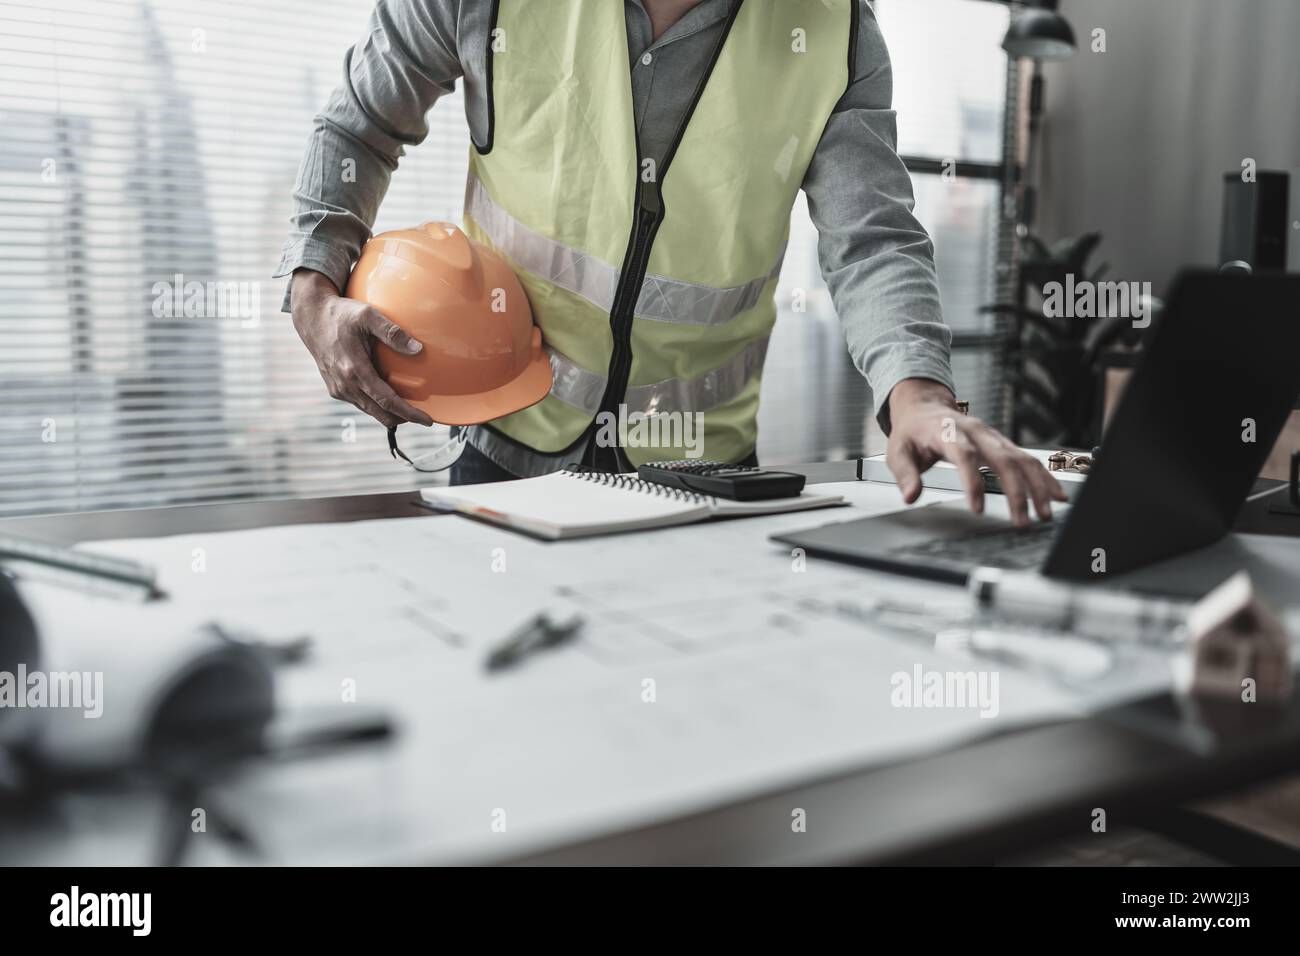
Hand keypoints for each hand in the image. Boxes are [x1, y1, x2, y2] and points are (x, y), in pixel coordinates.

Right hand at [290, 268, 432, 428]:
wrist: (312, 317)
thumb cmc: (341, 314)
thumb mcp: (368, 316)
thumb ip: (393, 332)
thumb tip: (417, 348)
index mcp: (354, 370)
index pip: (387, 401)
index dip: (409, 413)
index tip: (427, 420)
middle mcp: (345, 385)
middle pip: (381, 414)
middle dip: (403, 419)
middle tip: (423, 416)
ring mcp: (338, 389)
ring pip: (371, 411)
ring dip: (390, 413)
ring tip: (409, 406)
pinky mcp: (335, 389)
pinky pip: (361, 403)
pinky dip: (377, 405)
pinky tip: (388, 394)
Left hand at [884, 379, 1066, 527]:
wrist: (924, 407)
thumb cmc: (912, 430)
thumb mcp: (897, 450)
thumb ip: (905, 473)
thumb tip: (911, 495)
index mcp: (947, 432)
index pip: (964, 456)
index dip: (972, 482)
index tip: (978, 508)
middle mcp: (976, 432)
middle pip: (1001, 459)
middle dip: (1016, 491)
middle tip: (1022, 520)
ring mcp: (992, 436)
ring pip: (1020, 459)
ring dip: (1036, 486)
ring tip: (1044, 512)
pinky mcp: (1001, 443)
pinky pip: (1027, 458)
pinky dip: (1043, 477)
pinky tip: (1055, 494)